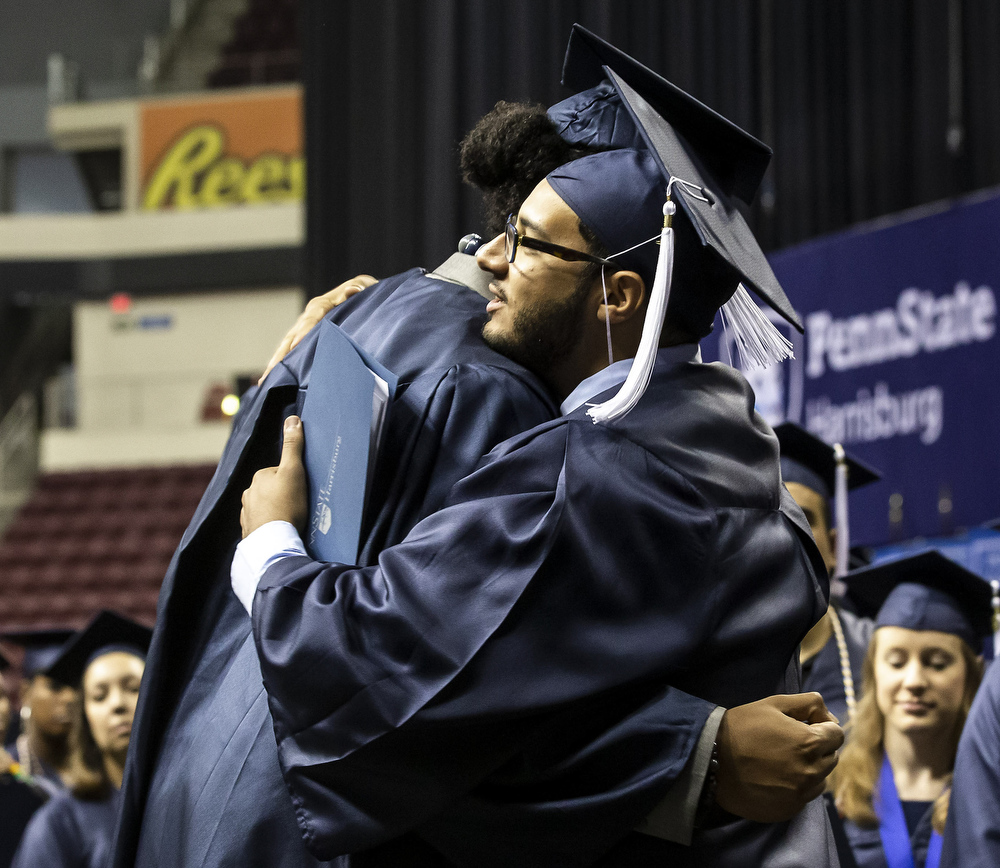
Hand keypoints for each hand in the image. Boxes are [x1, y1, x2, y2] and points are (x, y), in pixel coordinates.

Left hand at [240, 416, 307, 537]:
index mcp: (258, 477)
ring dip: (276, 511)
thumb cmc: (287, 505)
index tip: (300, 491)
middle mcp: (248, 493)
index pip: (279, 472)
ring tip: (291, 520)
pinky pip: (262, 524)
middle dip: (283, 496)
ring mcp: (247, 513)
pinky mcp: (249, 531)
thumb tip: (292, 419)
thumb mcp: (295, 471)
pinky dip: (270, 525)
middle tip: (298, 506)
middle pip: (272, 489)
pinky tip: (281, 531)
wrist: (275, 542)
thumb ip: (293, 446)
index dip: (293, 480)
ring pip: (266, 507)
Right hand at [259, 274, 377, 383]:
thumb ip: (359, 288)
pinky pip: (293, 352)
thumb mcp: (364, 287)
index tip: (295, 347)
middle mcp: (308, 317)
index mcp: (321, 305)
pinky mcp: (307, 339)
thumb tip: (352, 290)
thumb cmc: (364, 292)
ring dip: (276, 363)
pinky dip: (283, 365)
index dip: (303, 333)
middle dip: (280, 355)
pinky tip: (273, 381)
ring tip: (264, 382)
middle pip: (290, 338)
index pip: (310, 320)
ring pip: (287, 347)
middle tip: (270, 372)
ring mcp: (305, 329)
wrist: (361, 294)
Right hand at [714, 692, 842, 822]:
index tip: (805, 726)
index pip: (837, 735)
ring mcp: (801, 794)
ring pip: (821, 779)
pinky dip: (797, 786)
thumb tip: (830, 715)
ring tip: (784, 761)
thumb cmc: (741, 727)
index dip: (823, 727)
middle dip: (818, 747)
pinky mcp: (789, 809)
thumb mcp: (772, 704)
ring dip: (811, 768)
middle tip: (792, 742)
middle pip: (831, 757)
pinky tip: (776, 777)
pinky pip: (805, 797)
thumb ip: (808, 703)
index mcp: (810, 743)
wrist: (711, 760)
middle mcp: (811, 771)